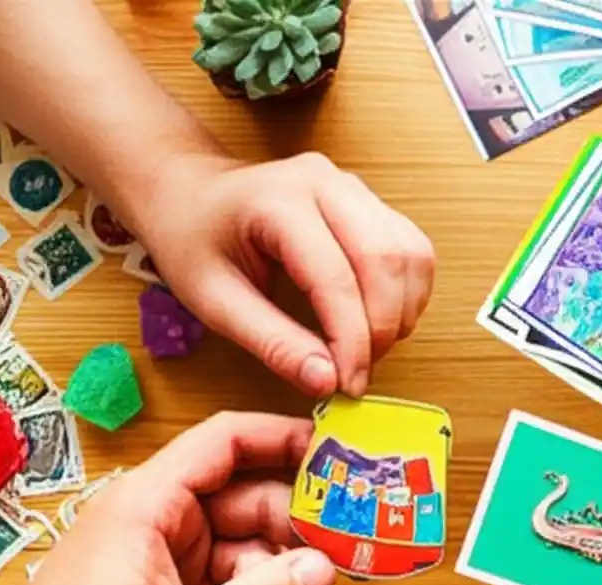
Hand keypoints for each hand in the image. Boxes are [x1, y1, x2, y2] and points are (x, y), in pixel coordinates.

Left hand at [0, 413, 337, 584]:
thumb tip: (323, 569)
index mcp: (145, 506)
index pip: (227, 440)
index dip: (286, 438)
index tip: (339, 453)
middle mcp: (152, 516)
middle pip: (244, 490)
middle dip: (295, 515)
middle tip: (345, 542)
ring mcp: (155, 549)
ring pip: (240, 533)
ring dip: (275, 562)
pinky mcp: (158, 582)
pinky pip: (222, 568)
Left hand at [136, 152, 435, 397]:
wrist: (189, 192)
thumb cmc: (193, 239)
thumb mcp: (215, 300)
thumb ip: (272, 343)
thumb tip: (325, 382)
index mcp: (279, 201)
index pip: (336, 279)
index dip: (351, 341)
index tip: (346, 384)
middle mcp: (325, 182)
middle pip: (386, 261)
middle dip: (383, 329)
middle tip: (357, 371)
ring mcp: (352, 187)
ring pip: (410, 253)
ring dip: (402, 311)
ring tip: (369, 348)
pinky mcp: (369, 201)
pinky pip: (412, 248)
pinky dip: (408, 291)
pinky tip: (382, 320)